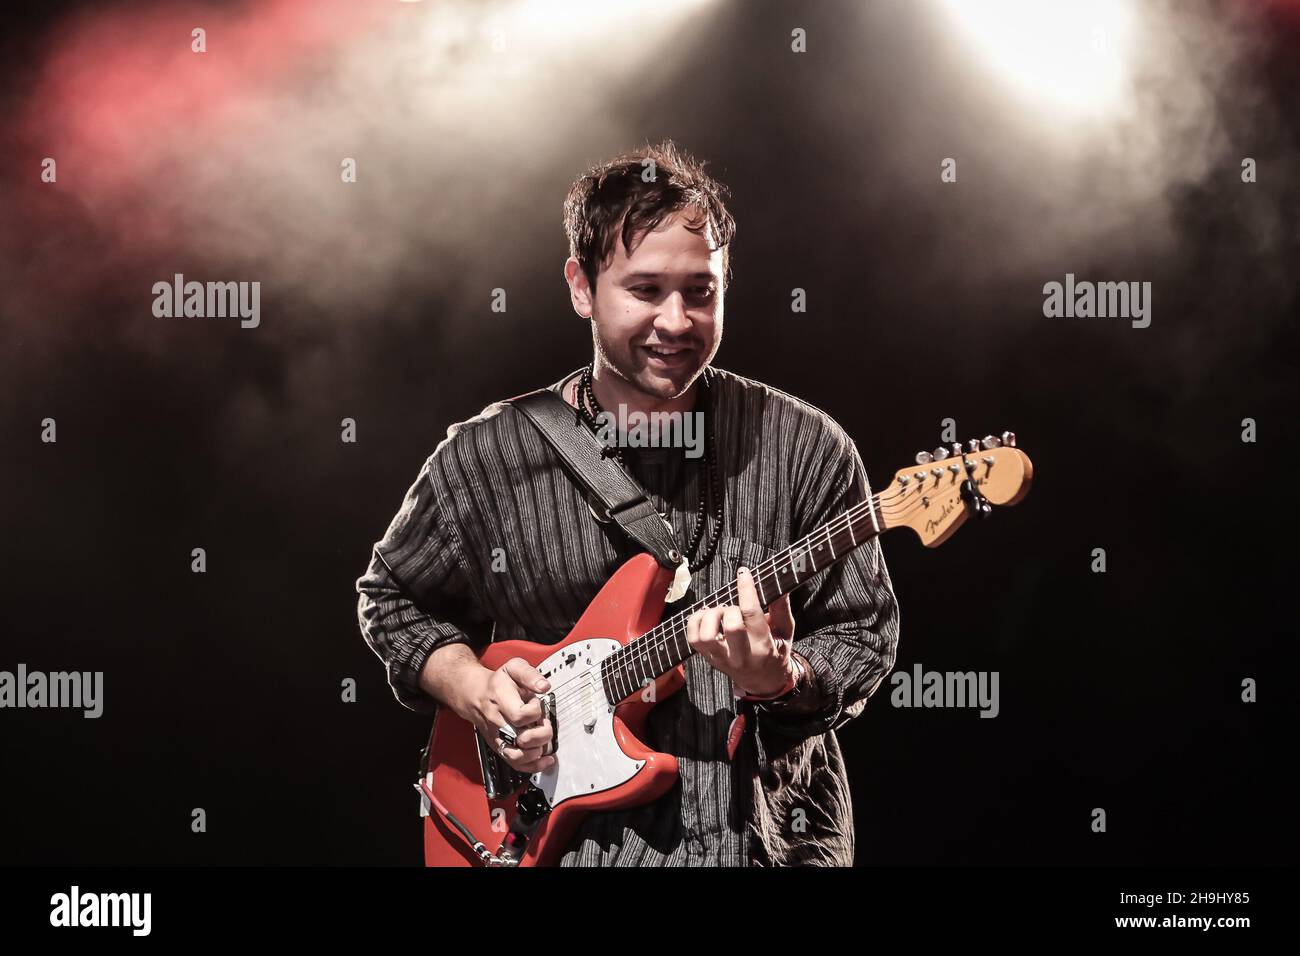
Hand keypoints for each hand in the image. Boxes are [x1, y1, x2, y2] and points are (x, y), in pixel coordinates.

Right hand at [461, 658, 555, 773]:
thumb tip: (544, 686)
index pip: (521, 715)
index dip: (536, 712)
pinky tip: (545, 759)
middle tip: (544, 724)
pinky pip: (514, 763)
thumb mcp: (514, 668)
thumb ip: (530, 675)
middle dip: (541, 734)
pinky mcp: (499, 746)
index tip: (537, 705)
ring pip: (517, 756)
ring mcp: (497, 737)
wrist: (475, 694)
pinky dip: (532, 766)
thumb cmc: (498, 682)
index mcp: (501, 699)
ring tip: (544, 741)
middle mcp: (497, 721)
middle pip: (522, 739)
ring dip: (537, 752)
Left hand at [686, 566, 796, 697]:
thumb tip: (780, 586)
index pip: (752, 614)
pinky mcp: (709, 658)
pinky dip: (696, 621)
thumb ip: (781, 608)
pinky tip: (707, 617)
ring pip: (705, 635)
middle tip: (735, 608)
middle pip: (731, 626)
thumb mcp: (786, 631)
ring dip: (711, 615)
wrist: (764, 681)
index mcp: (763, 646)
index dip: (746, 589)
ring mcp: (722, 659)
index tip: (744, 573)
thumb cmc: (775, 651)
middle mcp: (741, 655)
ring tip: (720, 613)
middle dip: (731, 608)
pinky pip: (693, 638)